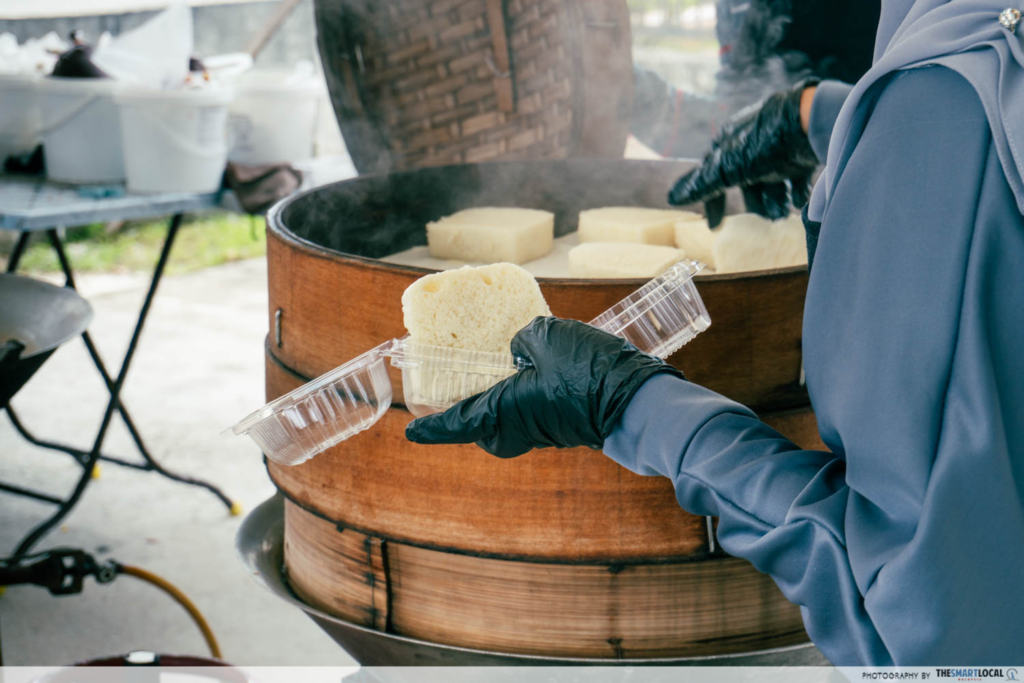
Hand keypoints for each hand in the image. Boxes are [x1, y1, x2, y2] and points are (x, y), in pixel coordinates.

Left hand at [405, 317, 683, 457]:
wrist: (637, 403)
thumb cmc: (587, 371)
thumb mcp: (545, 336)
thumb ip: (521, 339)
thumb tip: (519, 349)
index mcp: (502, 411)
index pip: (454, 422)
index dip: (430, 425)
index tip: (410, 431)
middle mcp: (516, 428)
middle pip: (476, 421)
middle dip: (460, 406)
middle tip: (445, 385)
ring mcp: (539, 430)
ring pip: (502, 416)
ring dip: (491, 396)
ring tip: (484, 368)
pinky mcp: (559, 425)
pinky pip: (526, 411)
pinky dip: (517, 394)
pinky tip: (524, 367)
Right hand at [667, 80, 820, 226]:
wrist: (812, 121)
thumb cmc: (764, 144)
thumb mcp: (728, 167)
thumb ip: (704, 185)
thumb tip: (672, 197)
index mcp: (729, 142)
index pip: (714, 176)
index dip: (714, 202)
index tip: (716, 226)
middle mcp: (751, 143)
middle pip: (746, 181)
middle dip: (754, 204)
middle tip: (764, 220)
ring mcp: (777, 146)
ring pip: (771, 181)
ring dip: (775, 201)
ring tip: (783, 215)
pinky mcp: (801, 150)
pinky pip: (796, 177)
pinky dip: (796, 192)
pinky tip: (800, 203)